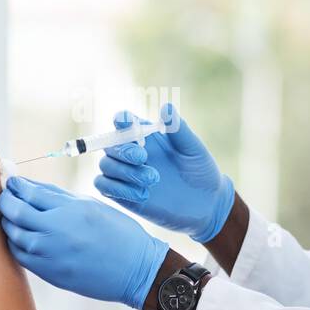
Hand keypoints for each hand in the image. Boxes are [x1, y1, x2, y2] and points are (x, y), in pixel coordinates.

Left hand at [0, 176, 168, 309]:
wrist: (134, 270)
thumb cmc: (117, 233)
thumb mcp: (90, 205)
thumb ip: (57, 196)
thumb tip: (28, 185)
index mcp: (70, 209)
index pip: (29, 192)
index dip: (15, 184)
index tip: (11, 180)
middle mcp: (56, 231)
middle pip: (14, 211)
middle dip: (5, 200)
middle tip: (6, 195)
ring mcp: (50, 254)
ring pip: (13, 234)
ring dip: (8, 222)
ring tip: (12, 215)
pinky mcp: (49, 273)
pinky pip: (20, 255)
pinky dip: (15, 243)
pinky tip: (21, 236)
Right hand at [93, 104, 234, 242]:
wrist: (206, 203)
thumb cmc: (200, 170)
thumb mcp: (193, 148)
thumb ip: (178, 129)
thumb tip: (166, 107)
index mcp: (146, 135)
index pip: (124, 122)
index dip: (121, 120)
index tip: (125, 122)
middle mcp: (132, 152)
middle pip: (110, 145)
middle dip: (124, 150)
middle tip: (143, 157)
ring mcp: (125, 173)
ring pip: (106, 166)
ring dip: (125, 172)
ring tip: (153, 180)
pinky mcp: (123, 195)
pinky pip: (104, 187)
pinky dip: (117, 189)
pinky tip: (143, 194)